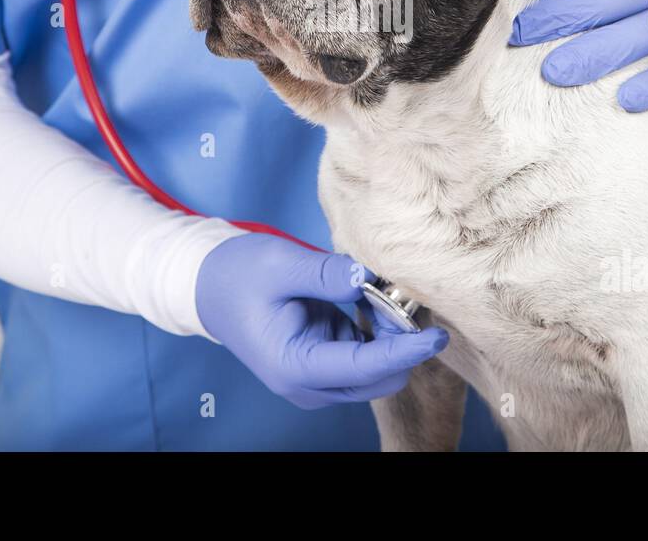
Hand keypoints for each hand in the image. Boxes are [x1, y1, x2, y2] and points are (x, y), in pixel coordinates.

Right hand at [195, 234, 448, 408]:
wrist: (210, 286)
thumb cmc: (239, 275)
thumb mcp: (279, 264)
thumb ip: (325, 273)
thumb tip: (369, 277)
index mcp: (294, 366)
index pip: (363, 368)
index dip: (405, 353)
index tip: (436, 336)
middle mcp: (309, 384)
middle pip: (377, 377)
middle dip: (401, 343)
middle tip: (404, 295)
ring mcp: (318, 378)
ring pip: (376, 369)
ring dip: (392, 337)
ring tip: (387, 292)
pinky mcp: (326, 363)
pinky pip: (366, 356)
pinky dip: (379, 333)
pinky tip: (375, 300)